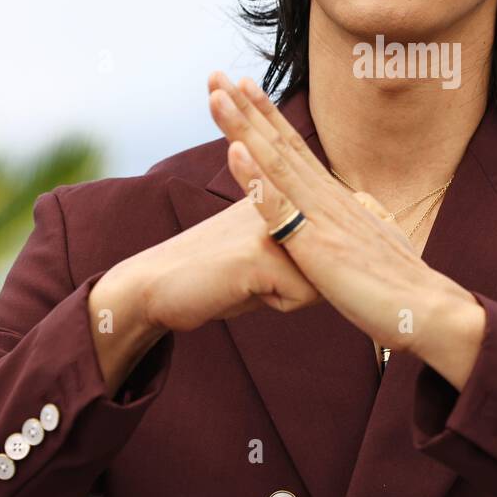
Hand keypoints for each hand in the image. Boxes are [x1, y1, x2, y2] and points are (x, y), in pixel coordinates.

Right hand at [117, 195, 322, 334]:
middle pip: (333, 256)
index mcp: (284, 192)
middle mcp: (282, 198)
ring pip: (321, 279)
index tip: (312, 247)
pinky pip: (302, 296)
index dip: (325, 254)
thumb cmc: (215, 276)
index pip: (333, 231)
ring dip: (290, 293)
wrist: (156, 286)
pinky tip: (242, 289)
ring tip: (250, 282)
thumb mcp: (267, 252)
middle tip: (265, 276)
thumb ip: (302, 248)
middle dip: (312, 278)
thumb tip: (340, 263)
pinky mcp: (261, 251)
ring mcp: (272, 222)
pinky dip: (276, 304)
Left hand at [205, 71, 483, 373]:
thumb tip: (362, 205)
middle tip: (217, 75)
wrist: (425, 310)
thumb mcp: (376, 241)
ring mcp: (323, 219)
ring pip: (275, 165)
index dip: (268, 117)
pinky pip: (281, 209)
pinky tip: (234, 154)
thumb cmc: (399, 285)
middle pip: (280, 145)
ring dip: (243, 129)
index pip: (296, 148)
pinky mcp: (318, 246)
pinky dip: (255, 179)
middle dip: (246, 109)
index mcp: (338, 199)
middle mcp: (329, 198)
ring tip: (218, 99)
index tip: (244, 87)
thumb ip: (362, 220)